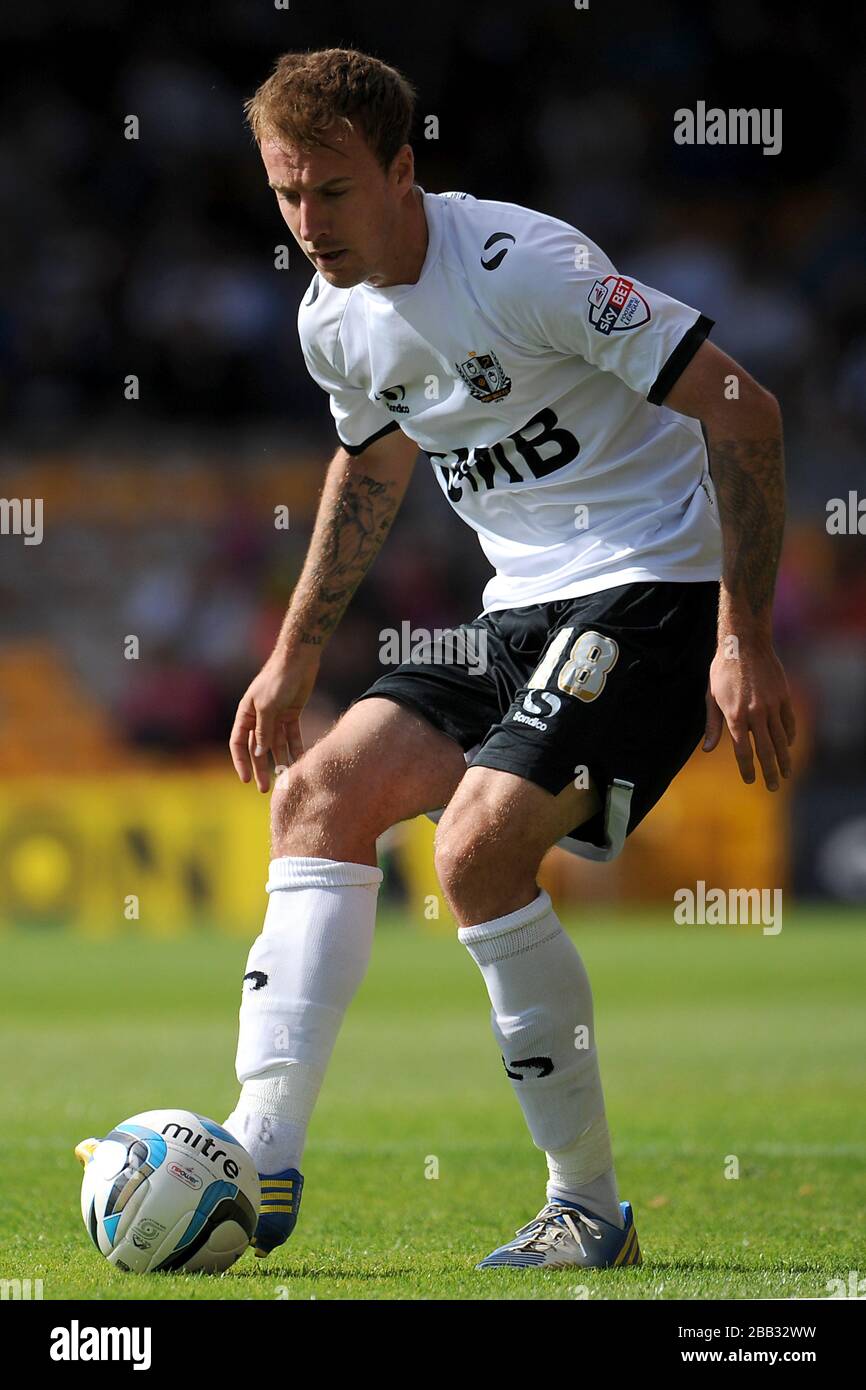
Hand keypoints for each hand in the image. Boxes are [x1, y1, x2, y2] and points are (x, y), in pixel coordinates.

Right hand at [229, 649, 319, 792]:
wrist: (299, 660)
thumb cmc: (278, 679)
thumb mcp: (268, 706)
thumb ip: (264, 730)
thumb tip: (259, 753)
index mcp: (245, 713)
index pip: (238, 743)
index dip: (241, 762)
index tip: (246, 779)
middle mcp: (258, 717)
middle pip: (258, 748)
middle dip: (261, 768)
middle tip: (265, 789)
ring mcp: (276, 716)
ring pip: (276, 745)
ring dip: (280, 761)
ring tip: (286, 779)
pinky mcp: (292, 714)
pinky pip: (292, 736)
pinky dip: (295, 749)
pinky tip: (300, 763)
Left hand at [702, 639, 795, 789]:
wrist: (744, 644)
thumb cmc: (722, 671)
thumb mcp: (711, 697)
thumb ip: (713, 725)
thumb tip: (708, 749)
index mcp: (735, 715)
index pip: (743, 750)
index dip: (747, 768)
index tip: (750, 780)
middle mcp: (756, 713)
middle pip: (766, 750)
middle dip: (770, 771)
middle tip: (772, 787)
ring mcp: (772, 704)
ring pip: (781, 738)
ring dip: (784, 758)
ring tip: (786, 773)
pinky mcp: (783, 696)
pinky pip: (789, 721)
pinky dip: (790, 735)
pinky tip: (789, 745)